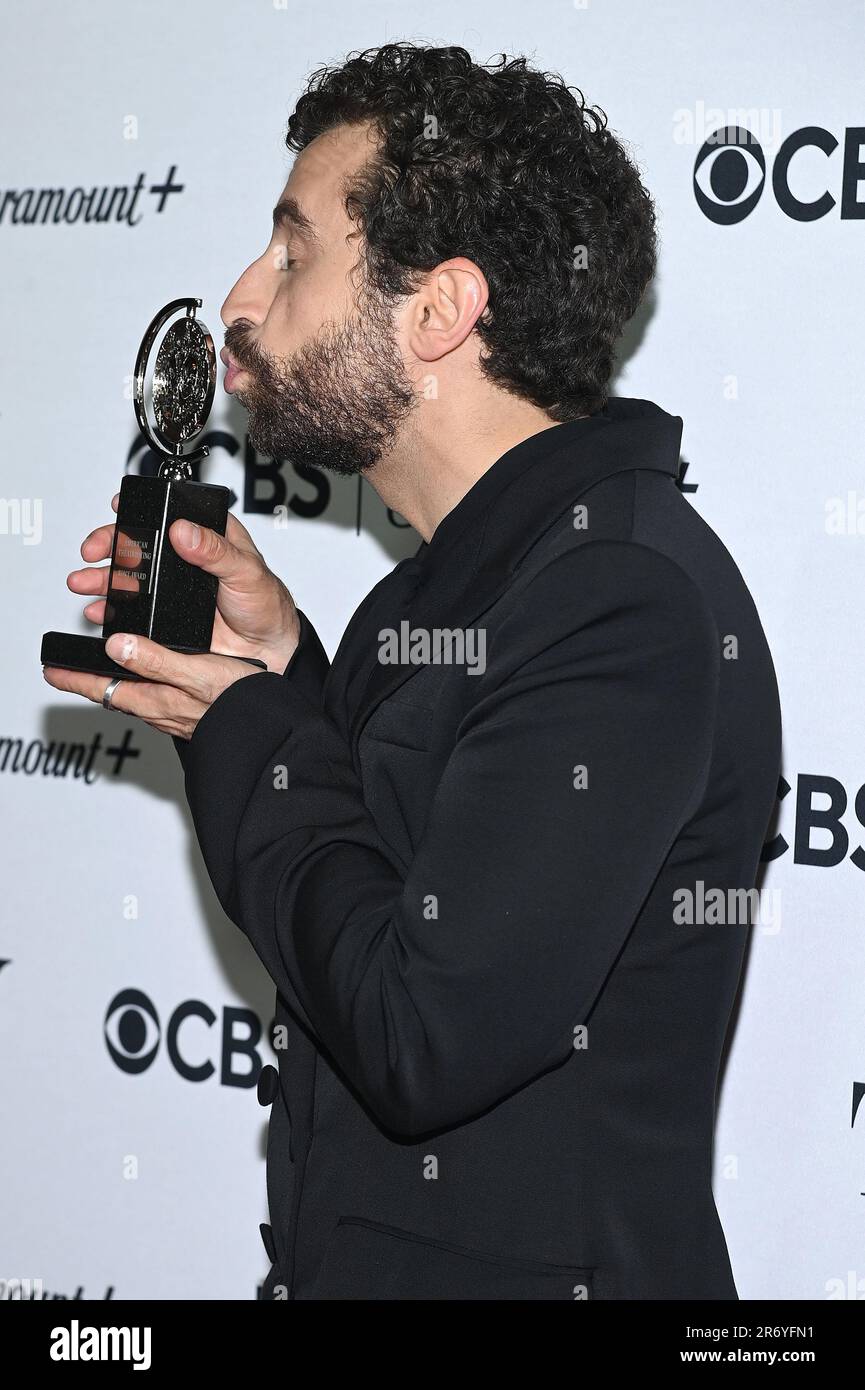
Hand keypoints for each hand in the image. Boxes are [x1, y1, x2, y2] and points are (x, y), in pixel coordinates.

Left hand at [43, 634, 266, 739]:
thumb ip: (156, 660)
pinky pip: (155, 702)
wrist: (272, 730)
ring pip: (134, 699)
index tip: (51, 671)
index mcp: (158, 698)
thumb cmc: (241, 702)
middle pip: (114, 695)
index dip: (75, 679)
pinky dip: (141, 690)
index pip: (104, 688)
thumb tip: (116, 646)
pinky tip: (149, 686)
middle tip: (62, 675)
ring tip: (96, 677)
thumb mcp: (198, 674)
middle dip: (87, 683)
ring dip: (112, 687)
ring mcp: (177, 715)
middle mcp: (163, 710)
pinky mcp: (193, 714)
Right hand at [68, 494, 300, 674]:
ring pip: (128, 575)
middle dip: (109, 544)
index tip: (120, 508)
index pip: (168, 513)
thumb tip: (184, 530)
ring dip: (102, 577)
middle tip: (94, 550)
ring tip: (85, 581)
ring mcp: (172, 587)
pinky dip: (110, 609)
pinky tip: (99, 609)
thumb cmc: (266, 605)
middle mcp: (185, 558)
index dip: (140, 508)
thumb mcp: (246, 570)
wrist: (268, 649)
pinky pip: (131, 609)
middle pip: (138, 542)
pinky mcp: (165, 615)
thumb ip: (216, 550)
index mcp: (208, 536)